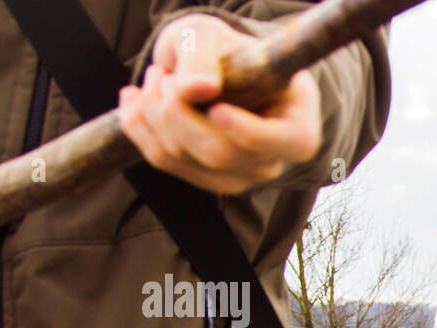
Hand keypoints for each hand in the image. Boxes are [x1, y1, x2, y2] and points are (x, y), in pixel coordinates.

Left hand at [118, 14, 321, 193]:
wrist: (218, 71)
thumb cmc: (227, 53)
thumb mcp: (214, 36)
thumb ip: (204, 54)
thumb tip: (198, 88)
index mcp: (297, 128)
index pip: (280, 143)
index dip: (245, 130)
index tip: (216, 107)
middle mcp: (273, 161)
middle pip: (219, 152)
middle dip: (175, 110)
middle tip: (164, 74)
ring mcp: (241, 177)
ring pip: (183, 157)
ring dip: (151, 111)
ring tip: (157, 78)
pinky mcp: (206, 181)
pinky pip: (163, 161)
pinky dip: (139, 125)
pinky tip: (139, 99)